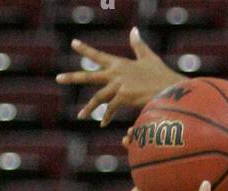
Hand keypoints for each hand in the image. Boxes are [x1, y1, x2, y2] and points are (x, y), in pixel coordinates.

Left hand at [57, 26, 176, 125]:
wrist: (170, 87)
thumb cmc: (161, 74)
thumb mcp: (148, 57)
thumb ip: (138, 45)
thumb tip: (133, 30)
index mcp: (120, 63)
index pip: (98, 55)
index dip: (85, 49)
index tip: (73, 43)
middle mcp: (116, 73)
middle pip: (90, 76)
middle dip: (73, 77)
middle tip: (58, 78)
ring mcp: (119, 85)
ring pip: (98, 97)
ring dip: (89, 108)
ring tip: (80, 116)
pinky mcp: (124, 96)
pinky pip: (111, 108)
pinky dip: (107, 117)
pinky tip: (102, 124)